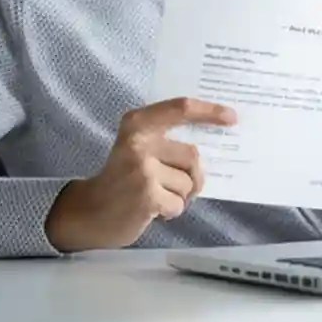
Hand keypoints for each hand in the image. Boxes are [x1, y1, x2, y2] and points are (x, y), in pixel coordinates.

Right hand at [45, 97, 235, 251]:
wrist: (89, 212)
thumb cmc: (123, 179)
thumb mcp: (139, 149)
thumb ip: (168, 141)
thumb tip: (216, 142)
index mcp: (138, 124)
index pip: (181, 108)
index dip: (210, 111)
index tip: (232, 117)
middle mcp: (139, 142)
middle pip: (193, 155)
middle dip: (192, 175)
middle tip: (176, 186)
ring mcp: (142, 169)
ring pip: (188, 182)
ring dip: (179, 196)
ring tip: (156, 197)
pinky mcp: (147, 196)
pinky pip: (179, 203)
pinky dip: (172, 211)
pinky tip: (152, 210)